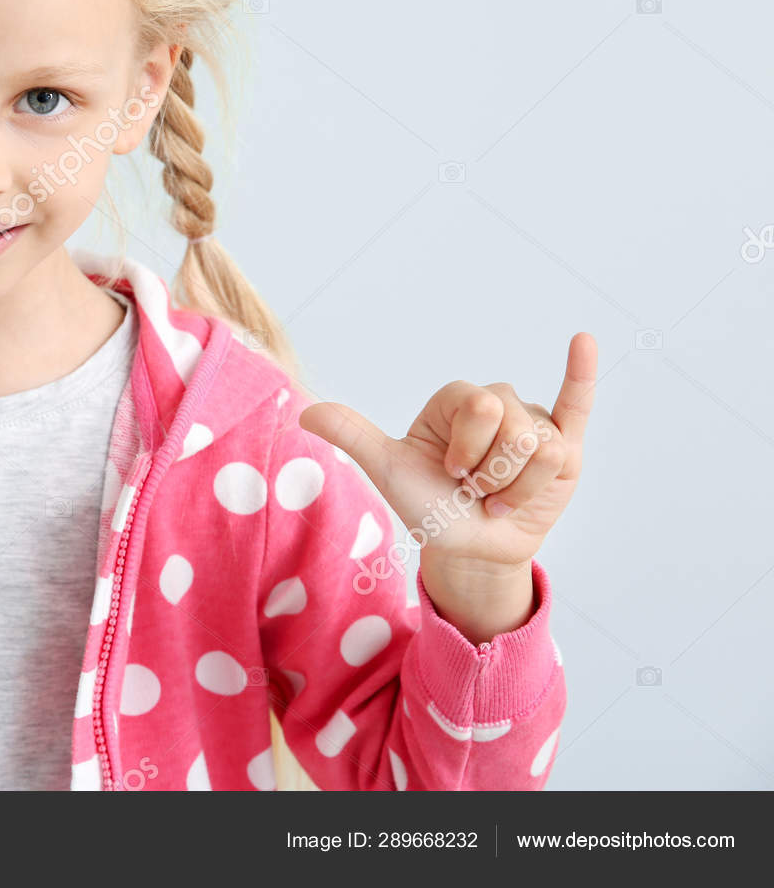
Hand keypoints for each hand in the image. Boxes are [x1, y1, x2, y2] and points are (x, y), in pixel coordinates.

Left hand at [297, 333, 596, 571]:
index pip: (481, 407)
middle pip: (514, 429)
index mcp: (459, 401)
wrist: (466, 548)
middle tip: (477, 487)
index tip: (451, 471)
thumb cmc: (429, 504)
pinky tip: (583, 339)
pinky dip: (582, 371)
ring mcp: (535, 426)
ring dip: (519, 488)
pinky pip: (578, 403)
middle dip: (493, 472)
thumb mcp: (390, 470)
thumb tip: (304, 411)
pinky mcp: (566, 448)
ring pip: (545, 451)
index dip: (468, 451)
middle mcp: (499, 404)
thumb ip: (353, 436)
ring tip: (501, 496)